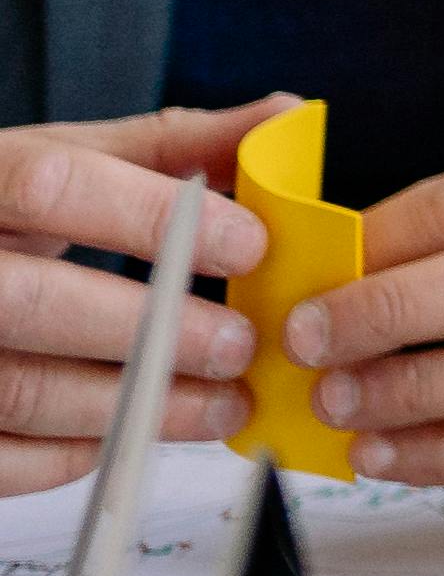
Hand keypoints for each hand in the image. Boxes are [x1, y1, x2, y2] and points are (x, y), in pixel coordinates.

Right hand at [0, 106, 274, 489]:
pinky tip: (144, 431)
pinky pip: (6, 455)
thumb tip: (284, 120)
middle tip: (242, 346)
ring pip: (24, 391)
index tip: (247, 245)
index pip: (52, 187)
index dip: (152, 216)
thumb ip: (174, 147)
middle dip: (153, 332)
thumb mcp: (73, 162)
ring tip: (224, 404)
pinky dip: (80, 451)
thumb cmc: (12, 213)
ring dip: (139, 408)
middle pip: (35, 303)